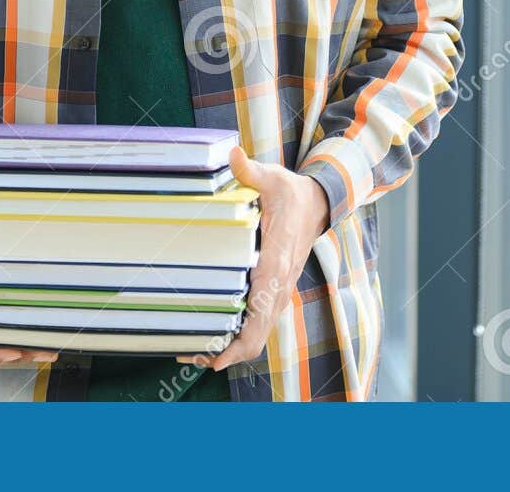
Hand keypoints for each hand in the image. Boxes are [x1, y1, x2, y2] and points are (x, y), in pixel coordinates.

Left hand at [176, 146, 329, 370]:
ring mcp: (279, 291)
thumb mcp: (273, 178)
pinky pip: (259, 321)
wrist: (319, 204)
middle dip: (227, 353)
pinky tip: (215, 329)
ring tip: (195, 348)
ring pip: (258, 333)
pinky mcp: (275, 290)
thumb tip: (233, 152)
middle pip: (258, 336)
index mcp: (276, 263)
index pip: (261, 313)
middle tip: (191, 354)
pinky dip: (239, 333)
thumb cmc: (292, 193)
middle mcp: (279, 284)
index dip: (240, 341)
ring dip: (231, 346)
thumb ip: (249, 170)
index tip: (215, 356)